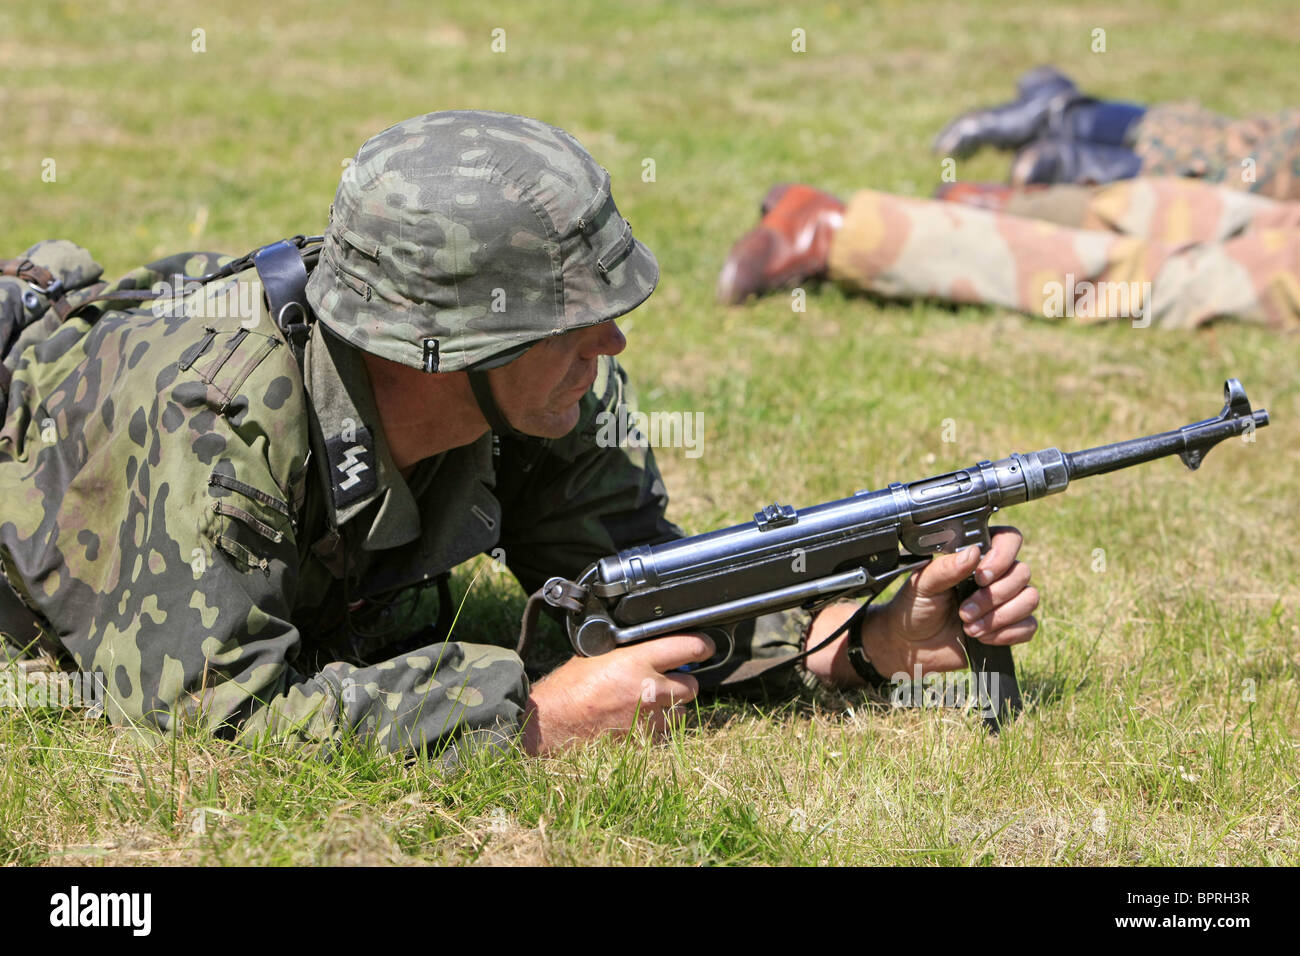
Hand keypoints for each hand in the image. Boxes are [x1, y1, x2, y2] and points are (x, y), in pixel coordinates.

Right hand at [521, 634, 714, 755]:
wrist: (549, 726)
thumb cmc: (567, 689)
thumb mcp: (598, 656)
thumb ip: (629, 653)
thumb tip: (648, 648)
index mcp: (637, 661)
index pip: (689, 648)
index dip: (702, 646)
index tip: (706, 646)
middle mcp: (650, 690)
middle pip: (692, 686)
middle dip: (683, 682)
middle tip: (668, 680)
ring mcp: (649, 719)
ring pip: (680, 713)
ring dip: (670, 708)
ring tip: (647, 705)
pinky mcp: (644, 742)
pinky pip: (663, 733)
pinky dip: (655, 728)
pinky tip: (635, 722)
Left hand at [805, 527, 1037, 686]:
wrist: (911, 646)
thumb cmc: (913, 608)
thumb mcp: (922, 584)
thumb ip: (946, 568)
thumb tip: (973, 553)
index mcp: (975, 556)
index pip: (1008, 539)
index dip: (1002, 556)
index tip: (980, 577)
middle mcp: (995, 575)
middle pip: (1022, 572)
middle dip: (993, 597)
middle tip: (964, 612)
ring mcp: (1005, 600)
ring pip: (1030, 598)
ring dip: (1000, 616)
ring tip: (970, 627)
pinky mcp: (1010, 626)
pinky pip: (1029, 626)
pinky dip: (1007, 634)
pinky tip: (983, 637)